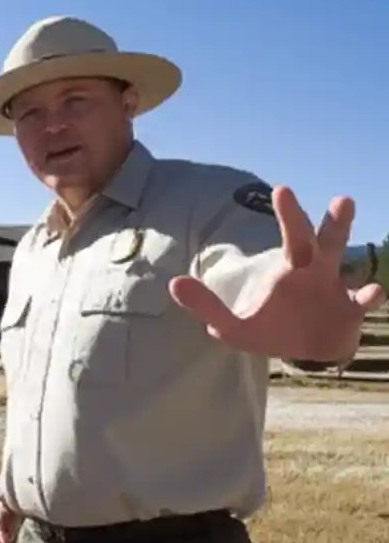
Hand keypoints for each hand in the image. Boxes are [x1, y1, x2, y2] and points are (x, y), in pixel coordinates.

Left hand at [169, 186, 385, 361]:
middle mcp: (315, 271)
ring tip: (349, 213)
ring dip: (347, 240)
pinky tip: (373, 291)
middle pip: (320, 241)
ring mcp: (336, 290)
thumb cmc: (271, 331)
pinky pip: (362, 301)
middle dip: (328, 221)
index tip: (283, 188)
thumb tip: (173, 283)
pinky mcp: (350, 313)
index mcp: (290, 268)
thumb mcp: (232, 326)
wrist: (306, 353)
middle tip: (340, 198)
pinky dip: (369, 296)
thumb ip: (205, 305)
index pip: (290, 236)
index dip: (289, 214)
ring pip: (345, 260)